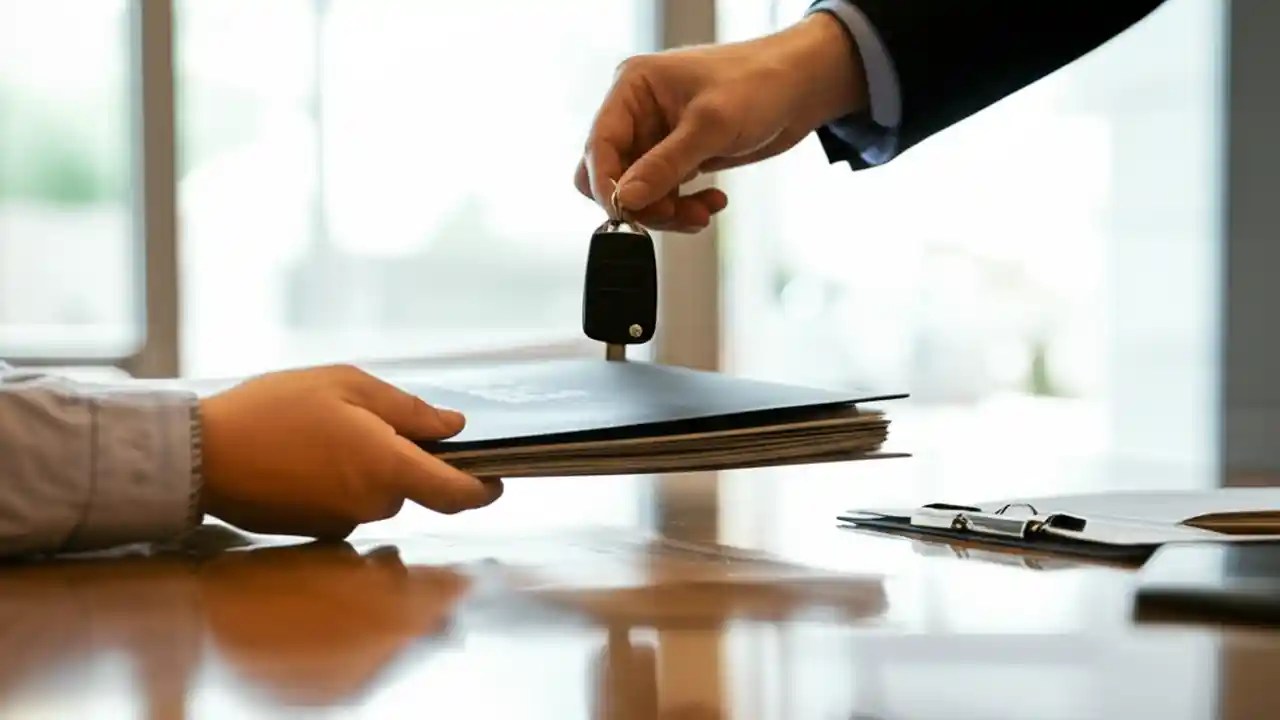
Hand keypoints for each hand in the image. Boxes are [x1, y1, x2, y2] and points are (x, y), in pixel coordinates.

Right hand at [198, 365, 501, 539]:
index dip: (484, 488)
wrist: (199, 454)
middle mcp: (371, 504)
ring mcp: (342, 522)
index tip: (498, 477)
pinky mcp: (316, 530)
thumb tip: (453, 427)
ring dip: (368, 467)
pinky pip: (347, 503)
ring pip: (378, 493)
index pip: (457, 494)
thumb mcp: (347, 385)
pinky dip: (340, 481)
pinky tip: (305, 455)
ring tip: (325, 430)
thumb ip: (409, 410)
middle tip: (367, 419)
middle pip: (412, 486)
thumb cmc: (272, 410)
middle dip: (404, 457)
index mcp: (387, 468)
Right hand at [575, 12, 866, 231]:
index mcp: (633, 87)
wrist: (802, 86)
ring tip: (702, 214)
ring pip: (640, 191)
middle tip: (671, 215)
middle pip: (612, 173)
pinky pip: (665, 193)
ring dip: (668, 210)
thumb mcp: (711, 126)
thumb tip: (625, 199)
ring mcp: (658, 136)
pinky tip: (713, 201)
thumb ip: (665, 165)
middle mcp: (639, 112)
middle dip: (639, 202)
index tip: (625, 216)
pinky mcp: (679, 155)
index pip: (599, 144)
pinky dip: (684, 206)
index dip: (607, 184)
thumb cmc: (760, 84)